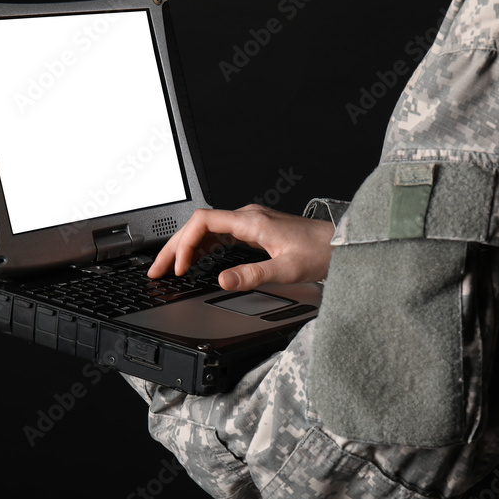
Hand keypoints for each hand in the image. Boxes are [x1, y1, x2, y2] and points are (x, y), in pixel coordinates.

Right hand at [148, 204, 334, 290]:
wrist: (340, 243)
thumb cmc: (318, 252)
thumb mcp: (285, 270)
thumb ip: (252, 275)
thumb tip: (223, 281)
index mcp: (250, 221)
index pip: (203, 222)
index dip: (184, 244)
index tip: (178, 267)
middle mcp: (248, 217)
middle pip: (199, 225)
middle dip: (176, 247)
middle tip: (158, 269)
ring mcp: (251, 222)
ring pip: (207, 229)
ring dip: (187, 247)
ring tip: (171, 268)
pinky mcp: (256, 230)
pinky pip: (220, 234)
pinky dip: (203, 246)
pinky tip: (198, 260)